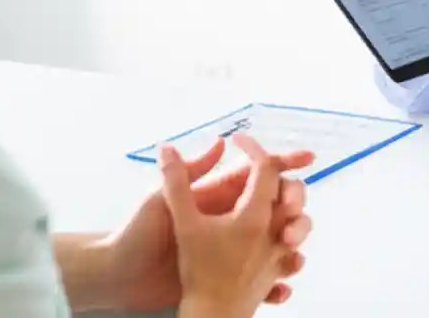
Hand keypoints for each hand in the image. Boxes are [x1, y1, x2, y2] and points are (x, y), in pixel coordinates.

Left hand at [95, 137, 313, 313]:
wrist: (119, 276)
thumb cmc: (135, 233)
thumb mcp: (160, 198)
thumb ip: (189, 173)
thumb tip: (220, 141)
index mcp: (215, 196)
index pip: (255, 174)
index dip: (282, 163)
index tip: (309, 157)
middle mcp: (227, 220)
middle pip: (274, 206)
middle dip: (295, 206)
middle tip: (295, 213)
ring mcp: (229, 249)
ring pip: (275, 243)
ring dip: (292, 245)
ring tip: (292, 252)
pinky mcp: (226, 277)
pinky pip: (262, 279)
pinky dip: (277, 283)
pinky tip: (281, 287)